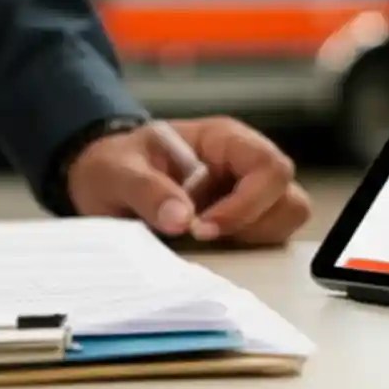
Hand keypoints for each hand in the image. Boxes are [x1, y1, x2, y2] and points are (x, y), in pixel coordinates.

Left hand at [67, 117, 310, 244]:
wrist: (100, 180)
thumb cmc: (114, 165)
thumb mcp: (117, 172)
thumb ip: (147, 190)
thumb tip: (182, 218)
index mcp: (222, 139)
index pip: (268, 165)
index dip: (248, 202)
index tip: (203, 228)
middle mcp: (243, 163)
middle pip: (288, 196)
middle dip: (252, 224)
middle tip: (202, 236)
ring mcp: (248, 192)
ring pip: (286, 218)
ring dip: (253, 238)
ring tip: (204, 239)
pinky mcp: (243, 219)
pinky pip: (269, 237)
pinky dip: (247, 249)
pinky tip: (209, 246)